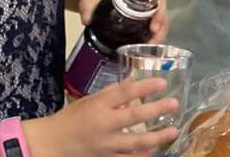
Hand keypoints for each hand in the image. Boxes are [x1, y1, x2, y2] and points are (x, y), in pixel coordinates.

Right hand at [54, 78, 178, 156]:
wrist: (54, 144)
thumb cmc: (73, 118)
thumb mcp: (90, 100)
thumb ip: (113, 93)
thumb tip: (134, 80)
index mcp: (98, 105)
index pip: (124, 92)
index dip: (144, 87)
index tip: (162, 82)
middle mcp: (103, 124)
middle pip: (134, 116)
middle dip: (156, 110)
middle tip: (175, 104)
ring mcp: (106, 145)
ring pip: (136, 142)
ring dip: (157, 137)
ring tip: (173, 131)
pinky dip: (143, 155)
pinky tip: (154, 151)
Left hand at [79, 0, 168, 41]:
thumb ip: (87, 5)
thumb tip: (87, 20)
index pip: (159, 1)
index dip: (159, 14)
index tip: (153, 28)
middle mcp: (149, 2)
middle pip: (162, 16)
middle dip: (161, 30)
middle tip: (151, 43)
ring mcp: (148, 13)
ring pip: (161, 25)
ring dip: (158, 38)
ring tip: (148, 51)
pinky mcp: (146, 23)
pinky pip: (155, 31)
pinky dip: (152, 40)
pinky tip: (145, 50)